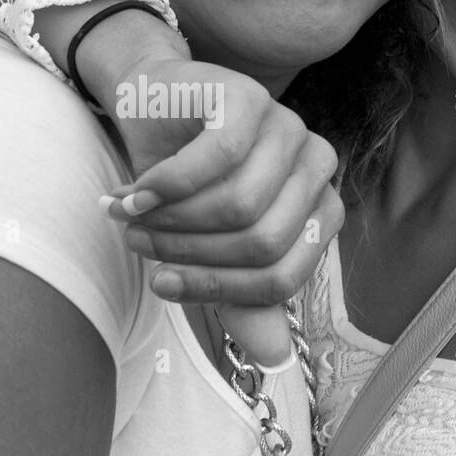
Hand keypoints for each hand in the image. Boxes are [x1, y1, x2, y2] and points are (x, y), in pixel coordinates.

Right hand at [74, 10, 342, 306]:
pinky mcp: (251, 98)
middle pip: (263, 244)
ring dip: (174, 222)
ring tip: (133, 220)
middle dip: (192, 255)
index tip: (162, 286)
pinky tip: (135, 194)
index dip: (220, 290)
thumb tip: (274, 358)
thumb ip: (244, 297)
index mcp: (322, 207)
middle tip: (138, 248)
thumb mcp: (215, 248)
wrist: (153, 107)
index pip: (284, 277)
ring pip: (240, 206)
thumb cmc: (190, 183)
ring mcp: (290, 128)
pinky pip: (216, 159)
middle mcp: (318, 167)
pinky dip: (166, 186)